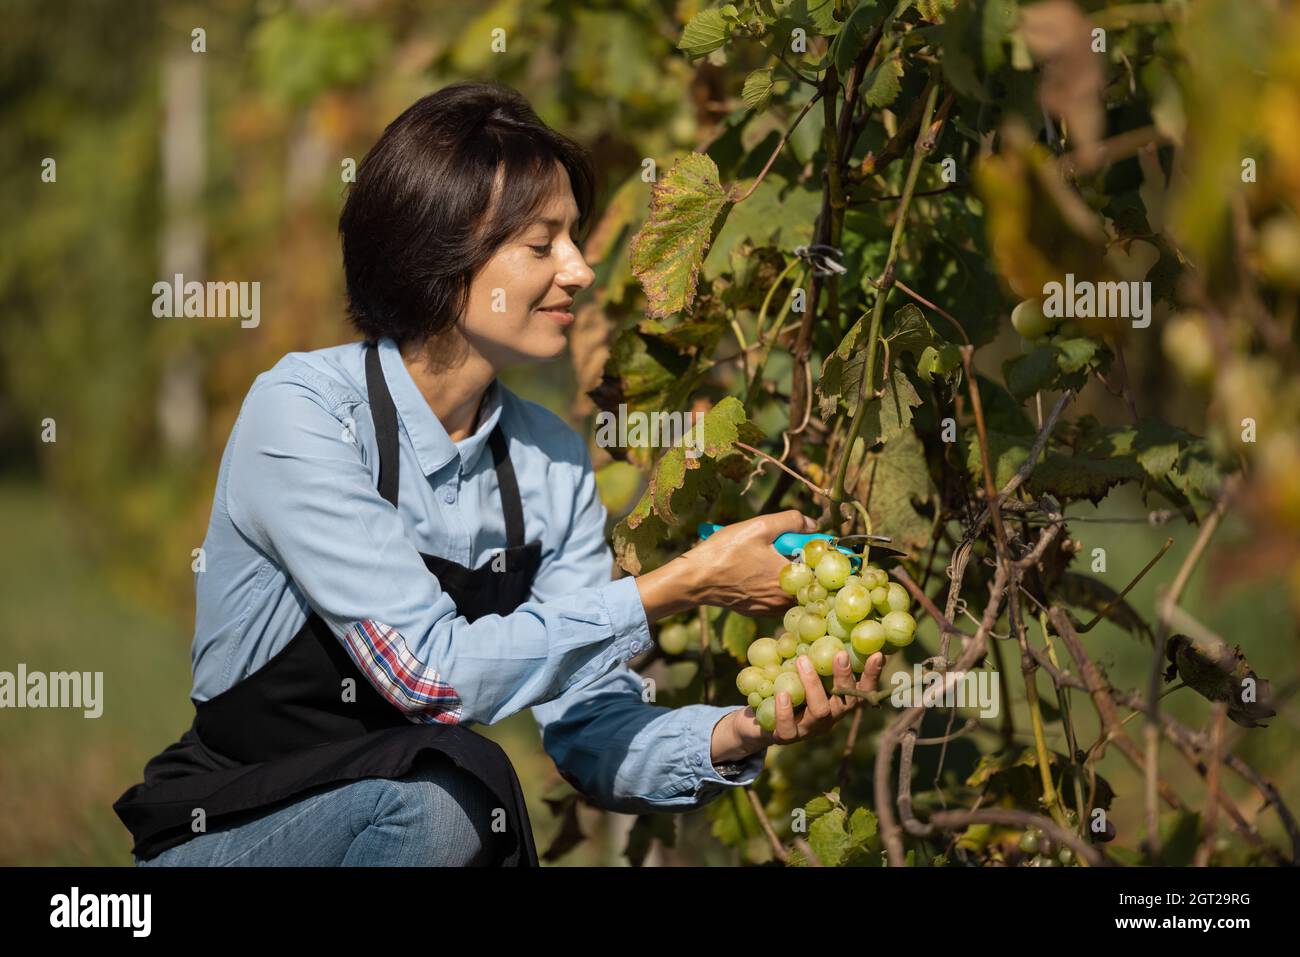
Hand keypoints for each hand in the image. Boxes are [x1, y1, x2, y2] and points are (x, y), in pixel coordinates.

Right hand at [636, 510, 816, 622]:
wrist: (696, 579)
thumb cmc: (727, 552)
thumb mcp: (760, 527)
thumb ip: (792, 521)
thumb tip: (813, 524)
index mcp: (791, 579)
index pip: (825, 569)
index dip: (825, 553)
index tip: (823, 543)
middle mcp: (785, 600)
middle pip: (810, 580)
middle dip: (806, 562)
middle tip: (794, 547)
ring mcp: (771, 609)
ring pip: (793, 590)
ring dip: (790, 574)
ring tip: (773, 557)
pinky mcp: (759, 612)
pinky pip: (777, 597)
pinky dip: (775, 584)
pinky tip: (759, 570)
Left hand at [723, 649, 885, 753]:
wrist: (755, 720)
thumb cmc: (783, 687)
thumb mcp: (797, 669)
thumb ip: (810, 652)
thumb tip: (818, 614)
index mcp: (835, 700)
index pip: (861, 689)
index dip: (872, 675)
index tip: (878, 654)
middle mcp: (829, 717)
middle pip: (846, 701)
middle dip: (845, 677)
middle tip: (840, 654)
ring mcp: (809, 729)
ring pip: (819, 711)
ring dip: (813, 685)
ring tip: (803, 661)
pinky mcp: (787, 737)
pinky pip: (788, 727)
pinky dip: (785, 711)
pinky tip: (781, 694)